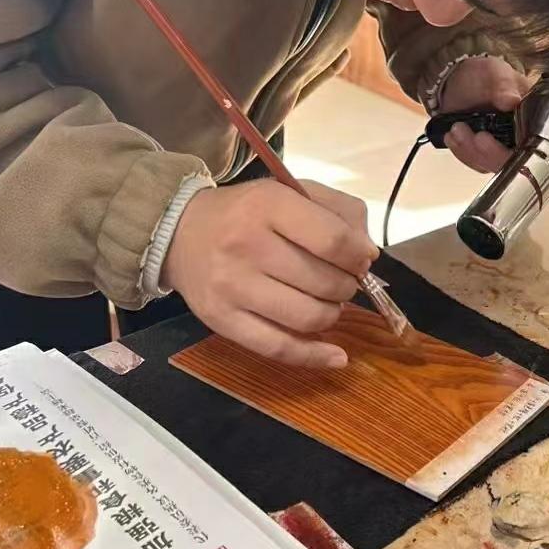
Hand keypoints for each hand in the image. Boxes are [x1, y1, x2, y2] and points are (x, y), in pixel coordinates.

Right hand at [162, 179, 377, 367]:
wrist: (179, 232)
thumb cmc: (248, 213)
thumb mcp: (292, 192)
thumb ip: (340, 212)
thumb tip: (368, 253)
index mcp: (268, 206)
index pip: (333, 241)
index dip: (359, 256)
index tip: (362, 259)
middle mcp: (247, 246)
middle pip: (325, 283)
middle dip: (347, 285)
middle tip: (341, 280)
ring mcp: (232, 287)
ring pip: (309, 318)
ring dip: (332, 314)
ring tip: (326, 300)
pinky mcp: (222, 321)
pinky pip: (279, 349)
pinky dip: (315, 356)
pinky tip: (336, 356)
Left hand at [438, 56, 531, 172]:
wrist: (460, 81)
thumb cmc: (484, 75)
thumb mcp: (495, 72)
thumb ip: (504, 85)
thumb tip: (512, 101)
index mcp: (533, 119)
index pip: (531, 145)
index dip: (510, 150)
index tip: (483, 137)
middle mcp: (521, 139)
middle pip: (508, 162)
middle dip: (484, 153)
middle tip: (465, 131)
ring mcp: (501, 148)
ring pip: (488, 165)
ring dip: (468, 150)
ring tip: (455, 128)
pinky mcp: (483, 154)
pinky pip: (473, 162)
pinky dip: (460, 151)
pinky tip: (451, 136)